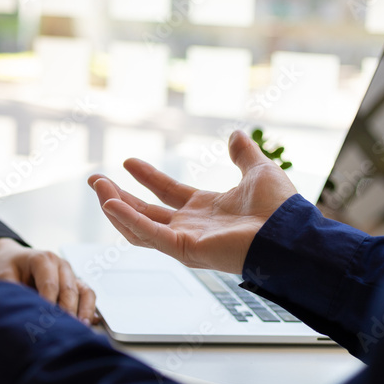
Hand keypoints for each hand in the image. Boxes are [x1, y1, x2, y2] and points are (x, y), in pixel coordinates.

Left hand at [0, 238, 95, 323]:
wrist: (12, 257)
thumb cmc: (8, 266)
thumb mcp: (1, 276)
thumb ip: (11, 290)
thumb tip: (21, 310)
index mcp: (42, 259)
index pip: (50, 284)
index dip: (48, 305)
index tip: (45, 323)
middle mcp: (60, 265)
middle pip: (69, 290)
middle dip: (67, 312)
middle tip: (62, 330)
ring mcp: (70, 274)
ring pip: (85, 292)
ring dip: (84, 311)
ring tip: (80, 329)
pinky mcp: (75, 283)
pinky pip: (88, 296)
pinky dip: (89, 310)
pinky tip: (87, 324)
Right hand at [88, 130, 297, 273]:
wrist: (289, 234)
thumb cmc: (279, 210)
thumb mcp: (258, 170)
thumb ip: (243, 155)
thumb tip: (236, 135)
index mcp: (205, 210)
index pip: (166, 193)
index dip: (147, 177)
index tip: (128, 162)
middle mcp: (190, 227)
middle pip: (144, 212)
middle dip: (117, 196)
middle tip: (94, 179)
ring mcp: (185, 240)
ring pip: (139, 226)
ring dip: (116, 207)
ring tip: (98, 188)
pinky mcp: (184, 249)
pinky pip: (150, 235)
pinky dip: (129, 221)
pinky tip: (111, 204)